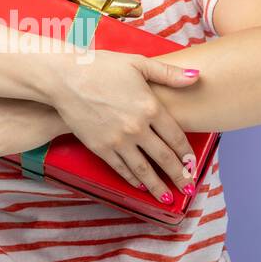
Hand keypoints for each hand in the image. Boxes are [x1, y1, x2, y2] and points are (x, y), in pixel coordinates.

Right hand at [43, 49, 200, 202]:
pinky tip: (140, 186)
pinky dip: (133, 179)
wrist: (65, 78)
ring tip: (167, 199)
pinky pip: (121, 168)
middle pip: (164, 158)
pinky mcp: (100, 148)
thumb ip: (168, 73)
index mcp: (150, 107)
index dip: (186, 154)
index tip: (193, 165)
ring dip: (157, 186)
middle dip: (178, 176)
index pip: (176, 137)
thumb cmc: (101, 66)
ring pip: (143, 169)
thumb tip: (196, 77)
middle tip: (188, 188)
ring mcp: (118, 140)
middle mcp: (137, 128)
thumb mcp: (138, 63)